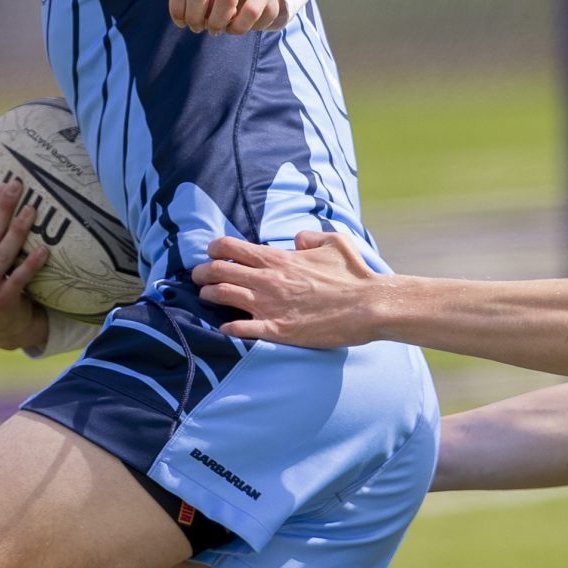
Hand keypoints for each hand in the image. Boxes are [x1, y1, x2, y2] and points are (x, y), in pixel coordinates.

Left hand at [193, 229, 380, 344]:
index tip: (214, 253)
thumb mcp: (334, 242)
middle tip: (199, 277)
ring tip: (207, 297)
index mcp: (278, 258)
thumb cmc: (354, 274)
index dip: (215, 248)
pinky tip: (225, 327)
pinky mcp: (276, 330)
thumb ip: (310, 237)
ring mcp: (269, 306)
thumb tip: (296, 239)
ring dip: (209, 295)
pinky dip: (227, 327)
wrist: (368, 306)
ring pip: (221, 295)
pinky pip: (239, 328)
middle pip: (217, 270)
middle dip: (202, 272)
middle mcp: (267, 280)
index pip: (229, 247)